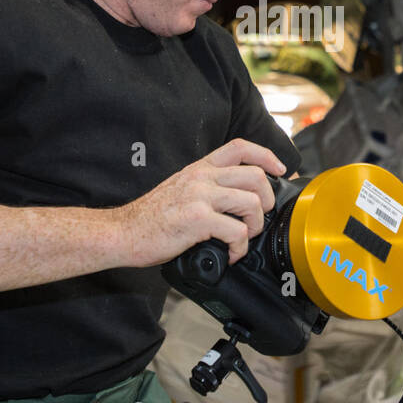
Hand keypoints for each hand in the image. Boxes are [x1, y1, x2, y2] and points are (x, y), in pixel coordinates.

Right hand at [115, 138, 285, 267]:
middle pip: (255, 176)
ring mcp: (200, 197)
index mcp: (199, 169)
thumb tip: (235, 198)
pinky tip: (230, 255)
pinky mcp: (197, 219)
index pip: (240, 147)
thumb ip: (205, 187)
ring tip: (242, 239)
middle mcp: (201, 177)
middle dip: (267, 200)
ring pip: (252, 202)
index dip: (266, 155)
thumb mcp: (180, 189)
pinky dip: (240, 248)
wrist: (123, 232)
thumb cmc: (150, 218)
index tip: (279, 169)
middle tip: (258, 218)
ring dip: (255, 226)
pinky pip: (237, 232)